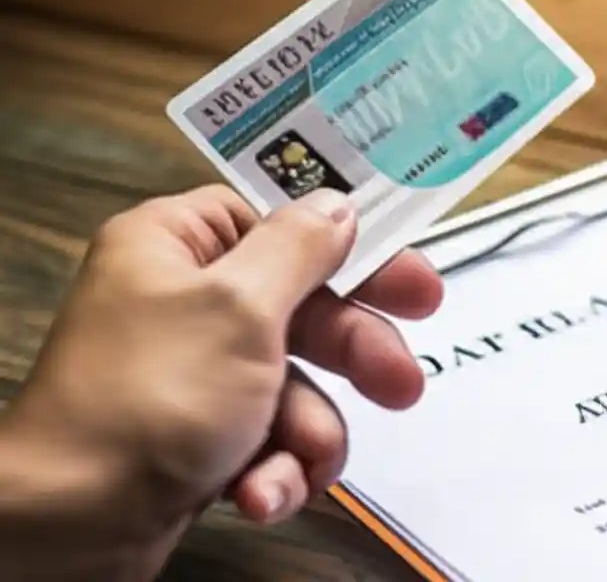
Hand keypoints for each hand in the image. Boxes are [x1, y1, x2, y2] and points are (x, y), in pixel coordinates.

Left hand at [1, 185, 441, 578]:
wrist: (72, 527)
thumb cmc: (146, 401)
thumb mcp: (240, 309)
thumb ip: (301, 249)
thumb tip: (339, 205)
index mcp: (176, 245)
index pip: (279, 219)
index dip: (349, 246)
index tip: (408, 275)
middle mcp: (183, 301)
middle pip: (303, 307)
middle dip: (350, 358)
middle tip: (399, 383)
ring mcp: (194, 372)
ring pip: (296, 383)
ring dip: (308, 430)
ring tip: (301, 461)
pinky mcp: (201, 435)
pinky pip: (269, 436)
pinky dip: (275, 467)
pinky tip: (260, 491)